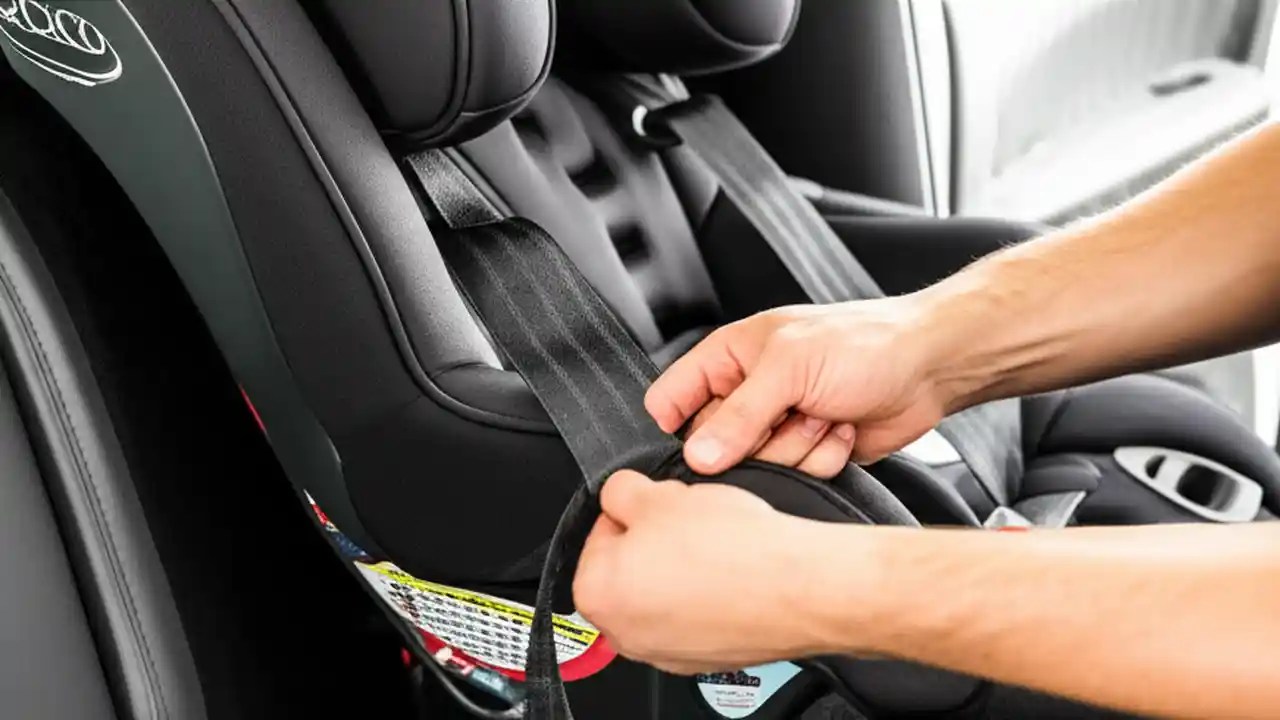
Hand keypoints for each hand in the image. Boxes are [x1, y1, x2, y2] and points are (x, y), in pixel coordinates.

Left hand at [573, 471, 832, 673]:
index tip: (661, 501)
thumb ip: (620, 491)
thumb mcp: (658, 494)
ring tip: (718, 544)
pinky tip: (733, 570)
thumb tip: (619, 495)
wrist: (798, 588)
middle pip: (630, 566)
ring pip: (664, 591)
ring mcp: (666, 652)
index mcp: (596, 593)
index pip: (601, 530)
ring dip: (684, 564)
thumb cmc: (729, 548)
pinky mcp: (706, 658)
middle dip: (657, 539)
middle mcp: (624, 634)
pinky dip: (709, 592)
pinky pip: (696, 614)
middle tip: (692, 520)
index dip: (637, 507)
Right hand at [646, 298, 949, 474]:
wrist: (927, 367)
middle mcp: (748, 394)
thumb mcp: (789, 369)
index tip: (703, 441)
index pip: (671, 399)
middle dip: (759, 438)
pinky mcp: (807, 454)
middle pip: (716, 446)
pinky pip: (797, 478)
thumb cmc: (864, 343)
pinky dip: (824, 457)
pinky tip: (842, 428)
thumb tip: (698, 456)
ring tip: (824, 412)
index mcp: (729, 358)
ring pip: (759, 468)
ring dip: (798, 446)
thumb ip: (739, 416)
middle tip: (791, 410)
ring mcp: (778, 427)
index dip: (676, 426)